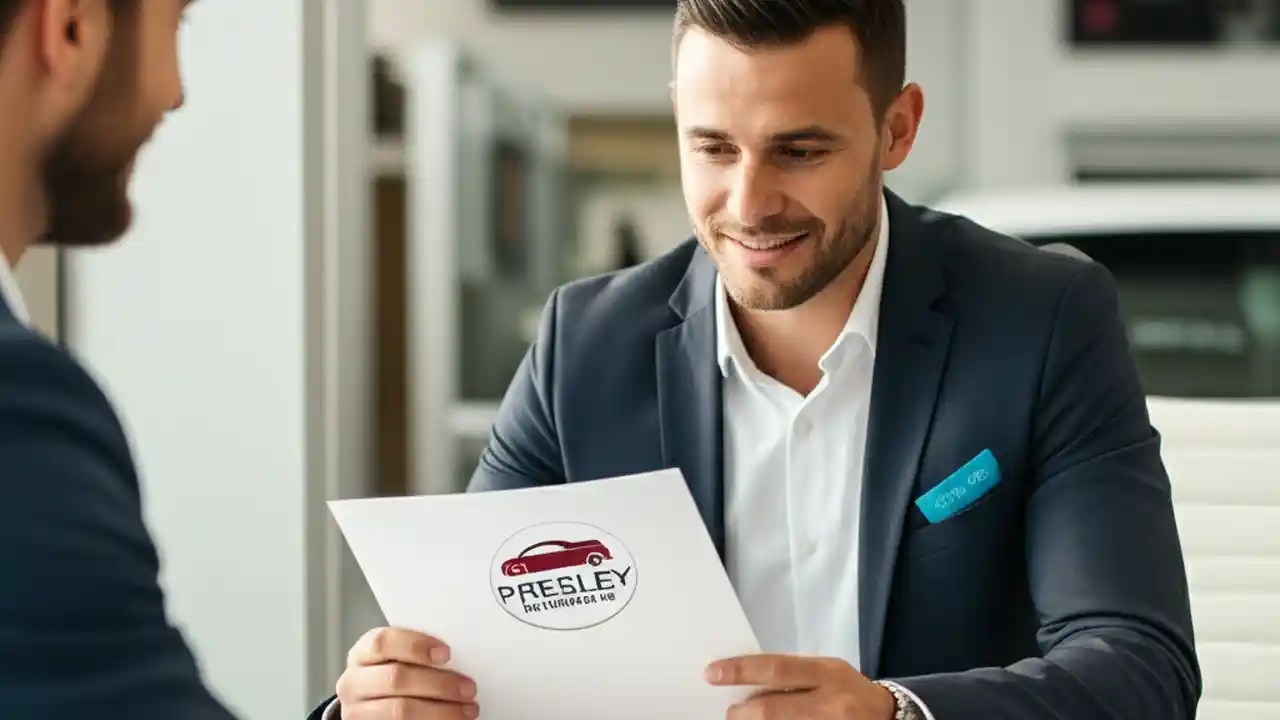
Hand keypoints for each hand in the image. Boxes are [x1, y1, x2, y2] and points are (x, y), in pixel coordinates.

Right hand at [337, 627, 478, 718]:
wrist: (375, 703)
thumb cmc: (394, 673)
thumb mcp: (399, 659)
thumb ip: (419, 654)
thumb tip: (457, 656)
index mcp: (363, 653)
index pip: (383, 643)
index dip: (416, 646)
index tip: (446, 654)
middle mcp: (354, 682)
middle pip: (396, 679)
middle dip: (438, 684)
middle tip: (468, 688)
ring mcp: (357, 711)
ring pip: (400, 710)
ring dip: (440, 711)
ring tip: (467, 710)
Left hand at [705, 654, 894, 719]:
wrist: (888, 717)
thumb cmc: (848, 690)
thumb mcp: (826, 671)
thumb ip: (792, 674)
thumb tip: (747, 680)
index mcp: (827, 673)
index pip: (775, 668)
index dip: (740, 670)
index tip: (712, 673)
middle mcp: (831, 702)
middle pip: (772, 708)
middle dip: (742, 712)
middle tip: (731, 712)